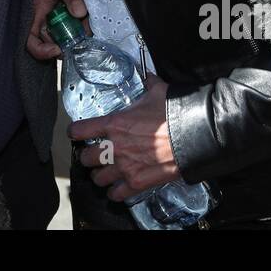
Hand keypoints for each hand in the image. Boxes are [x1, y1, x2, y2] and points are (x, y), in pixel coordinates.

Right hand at [27, 0, 88, 60]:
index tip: (58, 49)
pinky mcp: (69, 25)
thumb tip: (79, 12)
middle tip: (82, 38)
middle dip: (68, 44)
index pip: (31, 41)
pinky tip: (90, 23)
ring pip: (66, 41)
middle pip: (52, 45)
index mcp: (38, 13)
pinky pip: (75, 35)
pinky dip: (83, 33)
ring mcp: (57, 26)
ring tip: (88, 25)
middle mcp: (46, 23)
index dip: (42, 51)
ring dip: (78, 38)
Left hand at [70, 77, 178, 200]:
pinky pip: (117, 194)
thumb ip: (147, 83)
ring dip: (100, 175)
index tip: (78, 134)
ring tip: (105, 172)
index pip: (80, 130)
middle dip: (89, 157)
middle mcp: (114, 147)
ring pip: (98, 178)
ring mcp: (125, 167)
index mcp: (114, 123)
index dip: (76, 132)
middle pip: (86, 159)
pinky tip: (118, 188)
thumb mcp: (157, 90)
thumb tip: (148, 76)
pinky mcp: (137, 183)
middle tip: (95, 154)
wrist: (194, 135)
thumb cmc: (174, 112)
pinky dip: (115, 192)